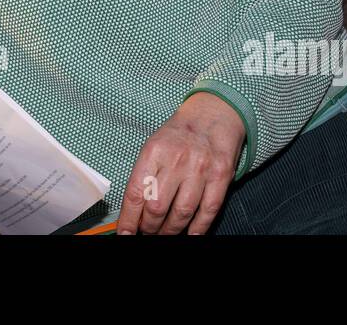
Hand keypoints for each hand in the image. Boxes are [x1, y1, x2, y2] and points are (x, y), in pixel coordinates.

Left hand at [117, 91, 245, 234]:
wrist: (213, 113)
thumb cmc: (179, 133)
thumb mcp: (154, 146)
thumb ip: (144, 176)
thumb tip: (135, 211)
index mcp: (154, 151)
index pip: (135, 193)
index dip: (128, 220)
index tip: (125, 234)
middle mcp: (176, 160)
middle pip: (157, 208)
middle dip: (149, 228)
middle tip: (147, 231)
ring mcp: (200, 169)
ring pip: (181, 213)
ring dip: (170, 230)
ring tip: (165, 233)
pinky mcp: (220, 176)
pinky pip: (208, 211)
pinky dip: (198, 228)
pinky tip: (190, 233)